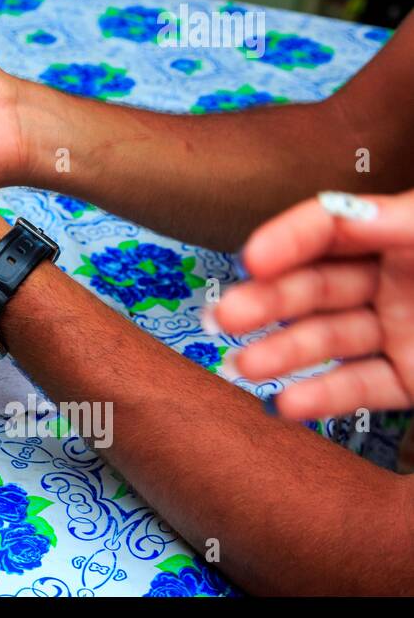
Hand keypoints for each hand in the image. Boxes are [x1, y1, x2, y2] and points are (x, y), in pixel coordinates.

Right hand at [210, 190, 413, 418]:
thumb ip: (401, 220)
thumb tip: (344, 213)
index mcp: (398, 234)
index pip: (329, 228)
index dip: (288, 240)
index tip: (253, 260)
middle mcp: (391, 282)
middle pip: (313, 287)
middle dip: (265, 302)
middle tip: (222, 317)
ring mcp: (398, 332)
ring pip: (326, 340)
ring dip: (279, 352)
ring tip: (244, 366)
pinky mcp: (411, 381)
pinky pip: (361, 389)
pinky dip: (323, 398)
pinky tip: (288, 404)